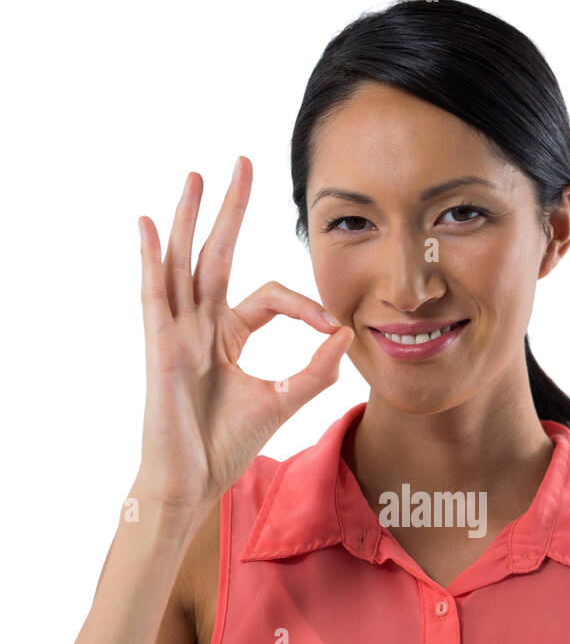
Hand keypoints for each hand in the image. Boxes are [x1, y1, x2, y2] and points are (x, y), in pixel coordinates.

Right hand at [134, 155, 352, 509]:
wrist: (192, 481)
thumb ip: (315, 370)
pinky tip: (147, 224)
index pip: (267, 296)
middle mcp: (199, 325)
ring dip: (189, 217)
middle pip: (216, 254)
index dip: (303, 303)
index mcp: (228, 336)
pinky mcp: (160, 346)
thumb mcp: (281, 402)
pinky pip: (153, 294)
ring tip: (197, 175)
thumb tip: (347, 335)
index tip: (332, 324)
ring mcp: (176, 332)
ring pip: (183, 262)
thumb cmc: (225, 446)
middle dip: (231, 209)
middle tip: (244, 162)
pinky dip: (150, 258)